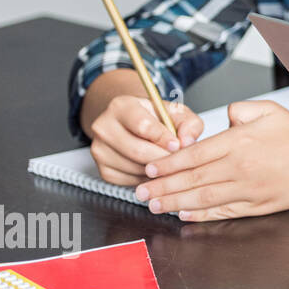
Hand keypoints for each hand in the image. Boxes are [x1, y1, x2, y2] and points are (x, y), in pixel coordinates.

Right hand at [87, 95, 204, 186]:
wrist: (135, 124)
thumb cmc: (156, 118)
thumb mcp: (177, 113)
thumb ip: (188, 123)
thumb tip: (187, 141)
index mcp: (121, 106)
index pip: (142, 126)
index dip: (163, 138)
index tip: (177, 145)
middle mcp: (104, 127)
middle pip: (137, 150)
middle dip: (163, 158)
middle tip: (178, 159)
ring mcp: (100, 150)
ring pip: (134, 168)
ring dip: (157, 170)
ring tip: (170, 163)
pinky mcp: (103, 170)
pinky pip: (129, 181)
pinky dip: (147, 179)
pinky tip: (155, 169)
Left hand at [134, 100, 288, 219]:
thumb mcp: (267, 110)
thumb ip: (238, 110)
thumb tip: (220, 117)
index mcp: (239, 142)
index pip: (194, 155)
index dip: (168, 163)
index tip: (151, 168)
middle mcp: (240, 168)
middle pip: (191, 179)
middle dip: (162, 186)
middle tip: (140, 191)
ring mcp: (248, 190)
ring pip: (202, 198)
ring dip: (174, 202)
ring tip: (154, 204)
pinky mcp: (257, 206)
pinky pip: (223, 211)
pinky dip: (201, 215)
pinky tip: (184, 214)